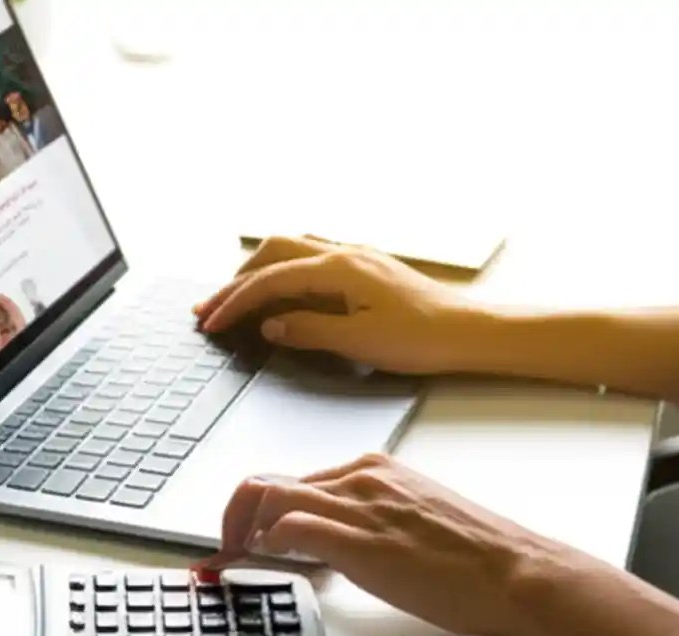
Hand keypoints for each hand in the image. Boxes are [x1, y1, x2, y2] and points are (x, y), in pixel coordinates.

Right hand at [193, 235, 481, 374]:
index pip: (269, 281)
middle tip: (210, 310)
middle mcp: (343, 253)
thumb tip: (271, 325)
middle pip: (271, 253)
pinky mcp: (364, 269)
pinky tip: (279, 289)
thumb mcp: (359, 342)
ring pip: (290, 250)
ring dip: (256, 271)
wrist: (469, 330)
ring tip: (234, 297)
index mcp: (338, 268)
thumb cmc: (422, 337)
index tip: (211, 324)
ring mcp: (354, 257)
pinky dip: (281, 270)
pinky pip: (309, 258)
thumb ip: (309, 330)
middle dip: (235, 281)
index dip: (235, 303)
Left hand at [196, 453, 571, 635]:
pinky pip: (291, 527)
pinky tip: (264, 560)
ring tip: (232, 559)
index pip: (295, 478)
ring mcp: (359, 504)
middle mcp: (361, 476)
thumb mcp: (411, 521)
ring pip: (270, 496)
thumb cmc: (474, 555)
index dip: (260, 508)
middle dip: (236, 516)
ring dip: (239, 530)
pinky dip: (265, 543)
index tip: (244, 533)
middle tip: (225, 549)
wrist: (514, 572)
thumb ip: (368, 520)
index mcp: (373, 469)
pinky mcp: (360, 538)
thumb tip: (329, 542)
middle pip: (270, 481)